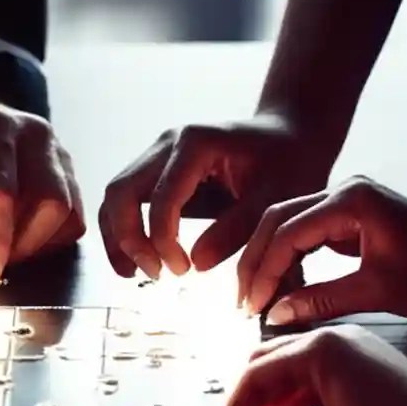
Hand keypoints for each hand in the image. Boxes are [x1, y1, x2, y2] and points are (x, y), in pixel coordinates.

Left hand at [0, 100, 83, 285]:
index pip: (4, 191)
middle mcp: (35, 135)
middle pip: (50, 201)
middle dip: (22, 243)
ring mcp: (58, 150)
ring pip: (68, 211)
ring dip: (38, 242)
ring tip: (6, 245)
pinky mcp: (69, 170)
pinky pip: (75, 216)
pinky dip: (53, 238)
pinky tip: (25, 235)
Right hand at [99, 113, 332, 278]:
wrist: (291, 132)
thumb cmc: (289, 162)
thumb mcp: (275, 198)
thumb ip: (237, 229)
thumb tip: (198, 263)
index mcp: (196, 143)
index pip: (161, 198)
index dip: (163, 240)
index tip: (182, 271)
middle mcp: (167, 142)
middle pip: (121, 191)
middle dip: (127, 238)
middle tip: (152, 273)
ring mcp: (158, 152)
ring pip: (115, 195)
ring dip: (118, 236)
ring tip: (133, 272)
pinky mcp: (157, 167)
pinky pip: (126, 198)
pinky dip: (124, 228)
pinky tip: (138, 257)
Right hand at [218, 325, 406, 405]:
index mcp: (320, 349)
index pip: (254, 375)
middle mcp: (332, 337)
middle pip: (266, 364)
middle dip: (247, 403)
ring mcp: (350, 347)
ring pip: (290, 371)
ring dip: (270, 404)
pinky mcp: (365, 361)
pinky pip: (315, 375)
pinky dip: (296, 400)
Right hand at [236, 176, 406, 325]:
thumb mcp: (380, 291)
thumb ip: (322, 301)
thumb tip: (274, 315)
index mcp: (352, 201)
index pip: (286, 234)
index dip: (263, 273)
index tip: (250, 308)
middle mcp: (345, 191)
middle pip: (277, 221)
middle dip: (255, 262)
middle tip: (241, 303)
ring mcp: (348, 199)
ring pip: (287, 225)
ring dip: (269, 260)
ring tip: (254, 298)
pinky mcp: (353, 214)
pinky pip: (308, 232)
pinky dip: (291, 258)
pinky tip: (281, 287)